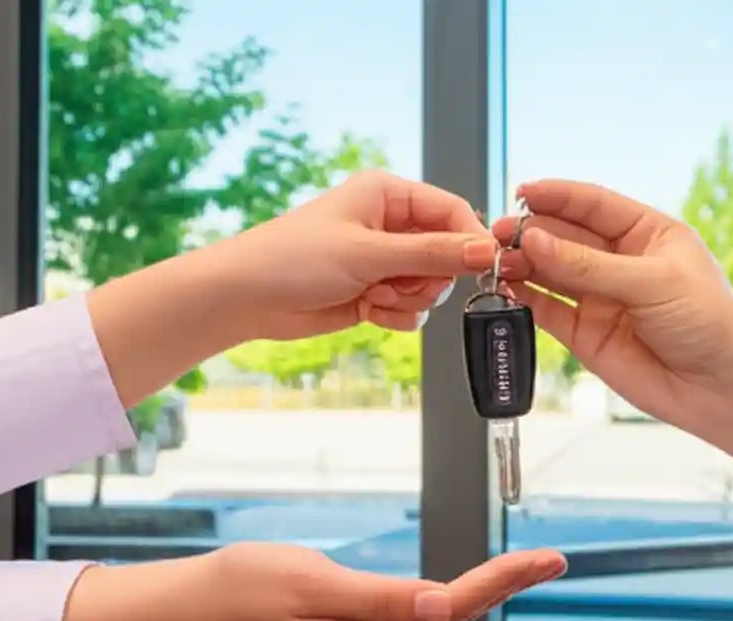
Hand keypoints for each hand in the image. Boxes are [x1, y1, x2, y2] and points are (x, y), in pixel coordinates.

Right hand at [61, 543, 565, 620]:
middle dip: (506, 585)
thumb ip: (380, 599)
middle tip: (551, 560)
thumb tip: (441, 608)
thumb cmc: (246, 585)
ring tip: (522, 570)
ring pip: (438, 615)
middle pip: (456, 612)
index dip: (504, 580)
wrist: (196, 603)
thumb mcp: (313, 584)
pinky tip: (460, 589)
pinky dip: (447, 595)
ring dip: (482, 592)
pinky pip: (413, 613)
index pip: (454, 605)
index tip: (545, 559)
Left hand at [87, 170, 497, 403]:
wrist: (245, 298)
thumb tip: (487, 250)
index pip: (453, 211)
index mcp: (388, 194)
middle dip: (429, 278)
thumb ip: (431, 254)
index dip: (471, 241)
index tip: (484, 269)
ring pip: (431, 286)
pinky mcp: (374, 291)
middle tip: (399, 284)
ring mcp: (383, 260)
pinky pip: (411, 308)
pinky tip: (368, 312)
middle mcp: (389, 223)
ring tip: (374, 296)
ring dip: (410, 299)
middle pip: (447, 253)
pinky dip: (396, 315)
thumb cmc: (295, 259)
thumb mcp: (369, 253)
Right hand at [488, 179, 732, 527]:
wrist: (723, 389)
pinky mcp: (586, 334)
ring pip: (550, 272)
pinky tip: (506, 288)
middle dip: (531, 232)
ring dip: (522, 264)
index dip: (557, 196)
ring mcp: (601, 298)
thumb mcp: (651, 282)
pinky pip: (547, 310)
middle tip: (498, 233)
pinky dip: (524, 300)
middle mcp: (620, 262)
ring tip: (495, 260)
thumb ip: (588, 264)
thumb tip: (535, 242)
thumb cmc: (710, 324)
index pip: (593, 205)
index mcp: (648, 234)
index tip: (522, 193)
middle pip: (565, 237)